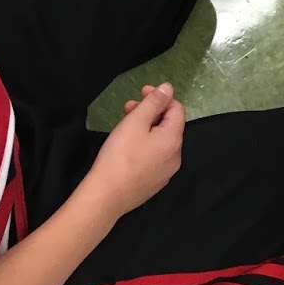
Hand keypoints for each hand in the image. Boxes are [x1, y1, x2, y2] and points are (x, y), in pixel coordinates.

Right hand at [88, 85, 184, 216]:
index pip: (177, 110)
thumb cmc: (120, 154)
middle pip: (168, 125)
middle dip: (150, 111)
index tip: (141, 92)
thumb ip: (153, 102)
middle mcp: (175, 157)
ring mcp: (165, 173)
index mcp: (174, 140)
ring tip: (124, 125)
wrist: (106, 197)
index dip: (160, 97)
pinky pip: (154, 156)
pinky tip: (127, 146)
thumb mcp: (135, 122)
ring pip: (160, 141)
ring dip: (146, 127)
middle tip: (128, 108)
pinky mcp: (153, 183)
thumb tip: (169, 88)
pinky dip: (145, 144)